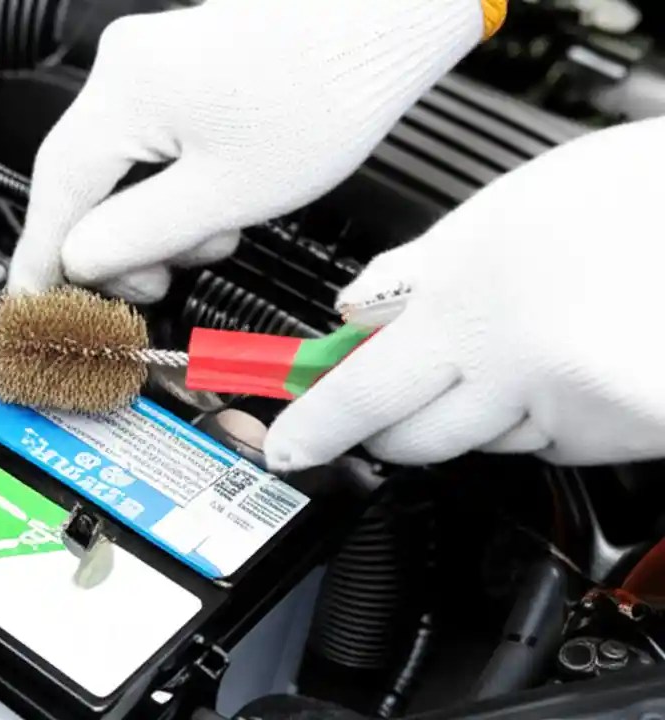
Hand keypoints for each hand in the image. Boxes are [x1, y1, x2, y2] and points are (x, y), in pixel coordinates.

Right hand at [7, 0, 484, 302]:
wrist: (387, 23)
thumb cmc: (327, 89)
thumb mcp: (227, 193)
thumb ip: (139, 235)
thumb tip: (82, 263)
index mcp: (125, 93)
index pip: (55, 191)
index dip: (44, 257)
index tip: (35, 301)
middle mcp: (127, 68)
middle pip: (87, 180)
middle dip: (121, 242)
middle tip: (158, 282)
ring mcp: (153, 62)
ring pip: (126, 166)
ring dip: (159, 218)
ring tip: (213, 236)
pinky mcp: (184, 67)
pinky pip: (156, 142)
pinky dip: (177, 185)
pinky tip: (217, 205)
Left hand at [265, 116, 664, 471]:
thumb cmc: (620, 197)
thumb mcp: (495, 215)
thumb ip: (414, 272)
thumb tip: (353, 312)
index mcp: (469, 302)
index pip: (362, 392)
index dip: (317, 428)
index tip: (289, 448)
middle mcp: (515, 365)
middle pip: (416, 436)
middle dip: (395, 421)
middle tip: (418, 378)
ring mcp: (574, 406)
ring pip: (490, 439)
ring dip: (488, 408)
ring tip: (535, 335)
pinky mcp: (625, 433)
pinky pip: (558, 442)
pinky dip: (554, 414)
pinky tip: (580, 357)